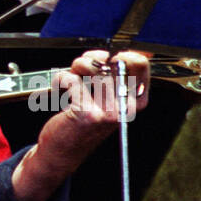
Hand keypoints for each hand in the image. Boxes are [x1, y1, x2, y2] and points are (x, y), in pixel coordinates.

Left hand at [11, 50, 150, 200]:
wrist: (64, 150)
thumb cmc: (84, 119)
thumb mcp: (105, 97)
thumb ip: (113, 74)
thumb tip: (122, 50)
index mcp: (136, 101)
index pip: (139, 64)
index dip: (120, 54)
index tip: (107, 58)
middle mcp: (126, 107)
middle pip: (110, 61)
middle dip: (91, 59)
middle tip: (81, 67)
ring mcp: (108, 111)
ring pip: (89, 67)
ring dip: (74, 68)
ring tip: (72, 78)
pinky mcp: (87, 113)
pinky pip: (71, 79)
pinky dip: (60, 80)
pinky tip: (61, 91)